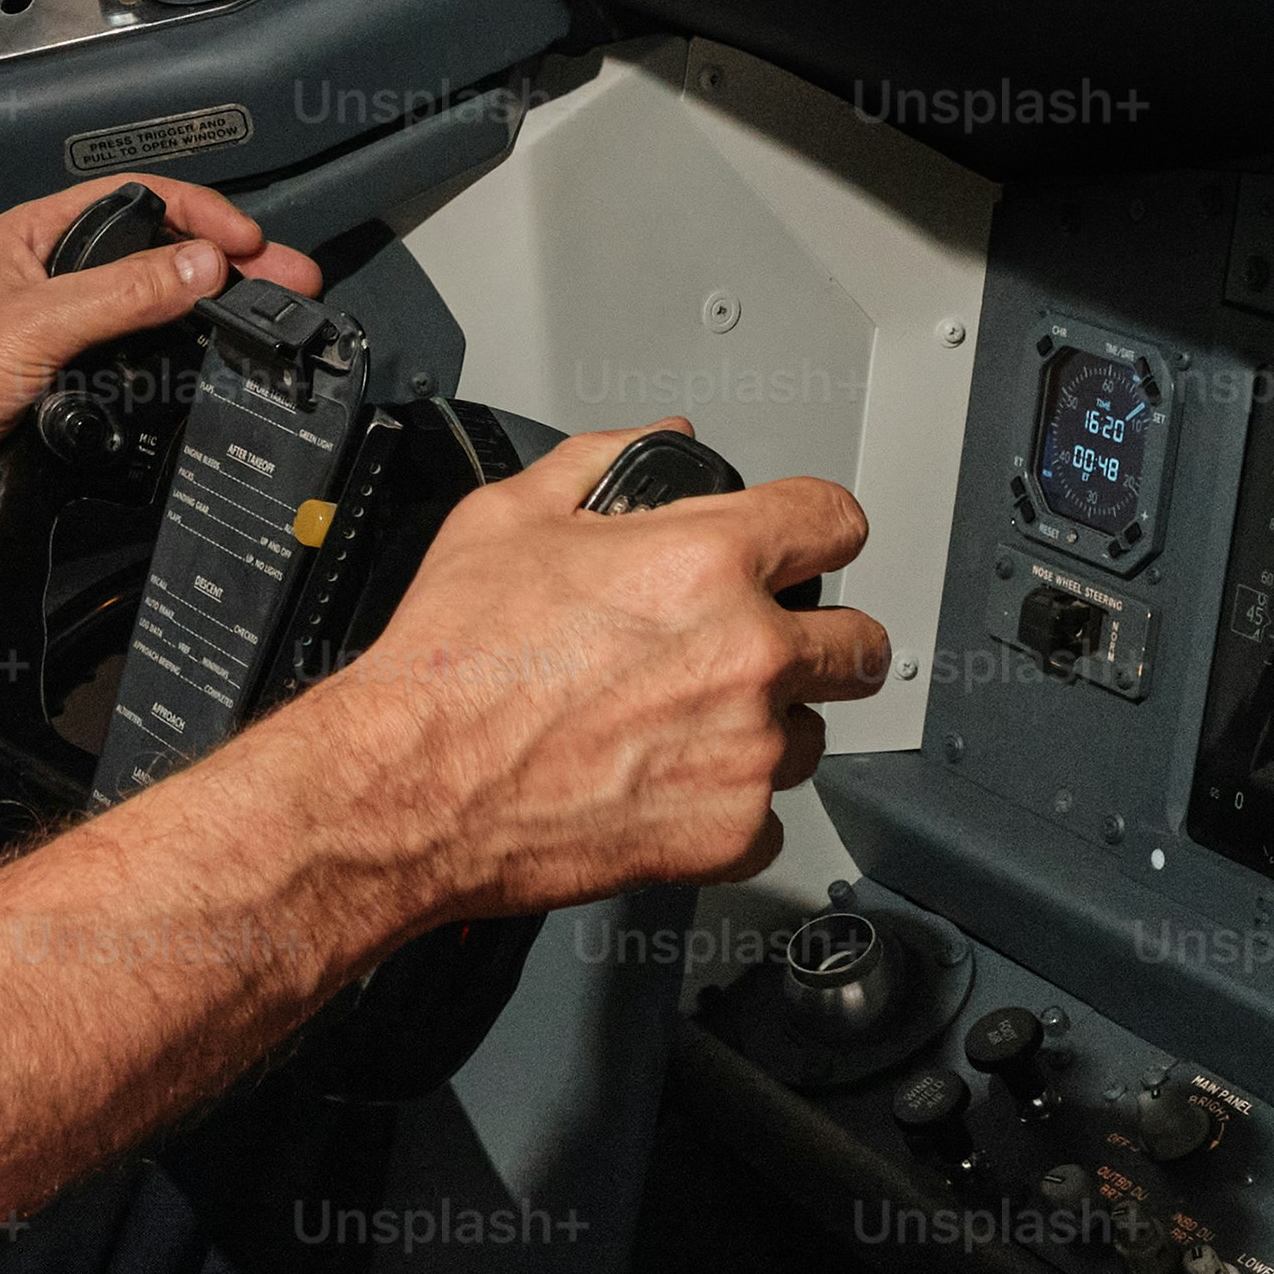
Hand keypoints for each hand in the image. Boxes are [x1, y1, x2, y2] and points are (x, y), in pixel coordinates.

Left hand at [0, 179, 320, 569]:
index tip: (248, 244)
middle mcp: (45, 282)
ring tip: (264, 325)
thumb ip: (122, 292)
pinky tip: (209, 374)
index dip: (198, 214)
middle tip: (285, 282)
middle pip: (153, 256)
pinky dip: (176, 370)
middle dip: (222, 266)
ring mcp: (57, 339)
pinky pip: (134, 371)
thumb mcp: (35, 323)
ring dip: (205, 317)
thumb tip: (201, 265)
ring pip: (148, 315)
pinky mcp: (63, 393)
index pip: (134, 201)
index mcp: (29, 240)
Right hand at [308, 426, 880, 918]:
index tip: (810, 546)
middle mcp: (748, 654)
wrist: (413, 785)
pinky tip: (665, 785)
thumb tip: (663, 440)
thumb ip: (602, 462)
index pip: (834, 521)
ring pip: (813, 734)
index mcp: (707, 561)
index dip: (817, 528)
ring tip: (686, 726)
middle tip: (763, 650)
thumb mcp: (507, 515)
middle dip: (821, 640)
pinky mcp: (731, 833)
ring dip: (769, 727)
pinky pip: (769, 819)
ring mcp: (749, 750)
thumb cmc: (451, 660)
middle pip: (860, 642)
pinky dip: (727, 807)